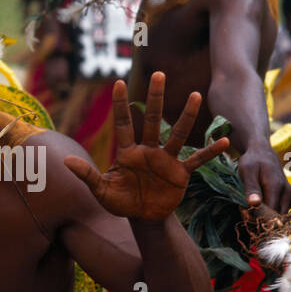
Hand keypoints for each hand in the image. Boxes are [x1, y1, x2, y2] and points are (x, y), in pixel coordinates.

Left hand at [63, 73, 227, 221]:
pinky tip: (226, 142)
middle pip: (152, 120)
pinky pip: (197, 160)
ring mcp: (166, 160)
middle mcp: (148, 150)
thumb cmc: (120, 202)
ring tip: (196, 95)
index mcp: (128, 152)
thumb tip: (65, 161)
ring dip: (187, 117)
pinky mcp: (180, 173)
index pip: (123, 124)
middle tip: (159, 73)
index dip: (121, 105)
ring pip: (178, 135)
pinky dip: (210, 152)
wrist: (143, 218)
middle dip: (155, 98)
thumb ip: (86, 175)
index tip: (118, 82)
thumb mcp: (101, 191)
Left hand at [238, 144, 290, 212]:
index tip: (244, 214)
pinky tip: (261, 205)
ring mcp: (290, 195)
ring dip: (266, 216)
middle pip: (277, 217)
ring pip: (280, 215)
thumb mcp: (247, 171)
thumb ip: (251, 188)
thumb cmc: (252, 161)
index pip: (271, 213)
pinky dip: (272, 212)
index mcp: (276, 187)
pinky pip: (282, 211)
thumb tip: (254, 204)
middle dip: (261, 219)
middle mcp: (287, 192)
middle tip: (246, 212)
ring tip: (252, 206)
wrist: (262, 152)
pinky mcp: (289, 196)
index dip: (257, 218)